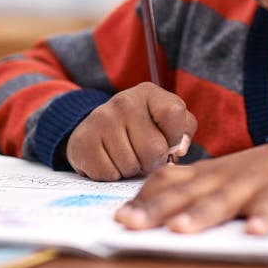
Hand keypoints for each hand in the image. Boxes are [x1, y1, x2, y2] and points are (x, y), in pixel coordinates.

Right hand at [65, 83, 196, 180]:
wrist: (98, 129)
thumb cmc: (142, 127)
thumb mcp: (166, 120)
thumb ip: (184, 130)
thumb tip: (179, 148)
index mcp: (149, 92)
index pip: (174, 112)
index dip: (175, 136)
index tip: (168, 141)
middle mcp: (124, 101)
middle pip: (154, 149)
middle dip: (153, 161)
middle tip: (144, 154)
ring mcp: (101, 119)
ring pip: (131, 165)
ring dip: (132, 169)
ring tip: (127, 155)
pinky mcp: (84, 140)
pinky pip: (109, 173)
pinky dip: (112, 175)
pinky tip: (110, 160)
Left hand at [114, 144, 267, 234]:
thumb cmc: (248, 176)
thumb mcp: (213, 178)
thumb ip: (181, 188)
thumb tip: (138, 208)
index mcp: (204, 175)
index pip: (166, 182)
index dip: (143, 199)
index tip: (119, 217)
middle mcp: (221, 178)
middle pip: (186, 194)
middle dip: (157, 209)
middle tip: (131, 222)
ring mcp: (249, 185)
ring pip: (222, 201)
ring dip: (201, 214)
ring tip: (180, 229)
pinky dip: (263, 218)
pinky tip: (254, 231)